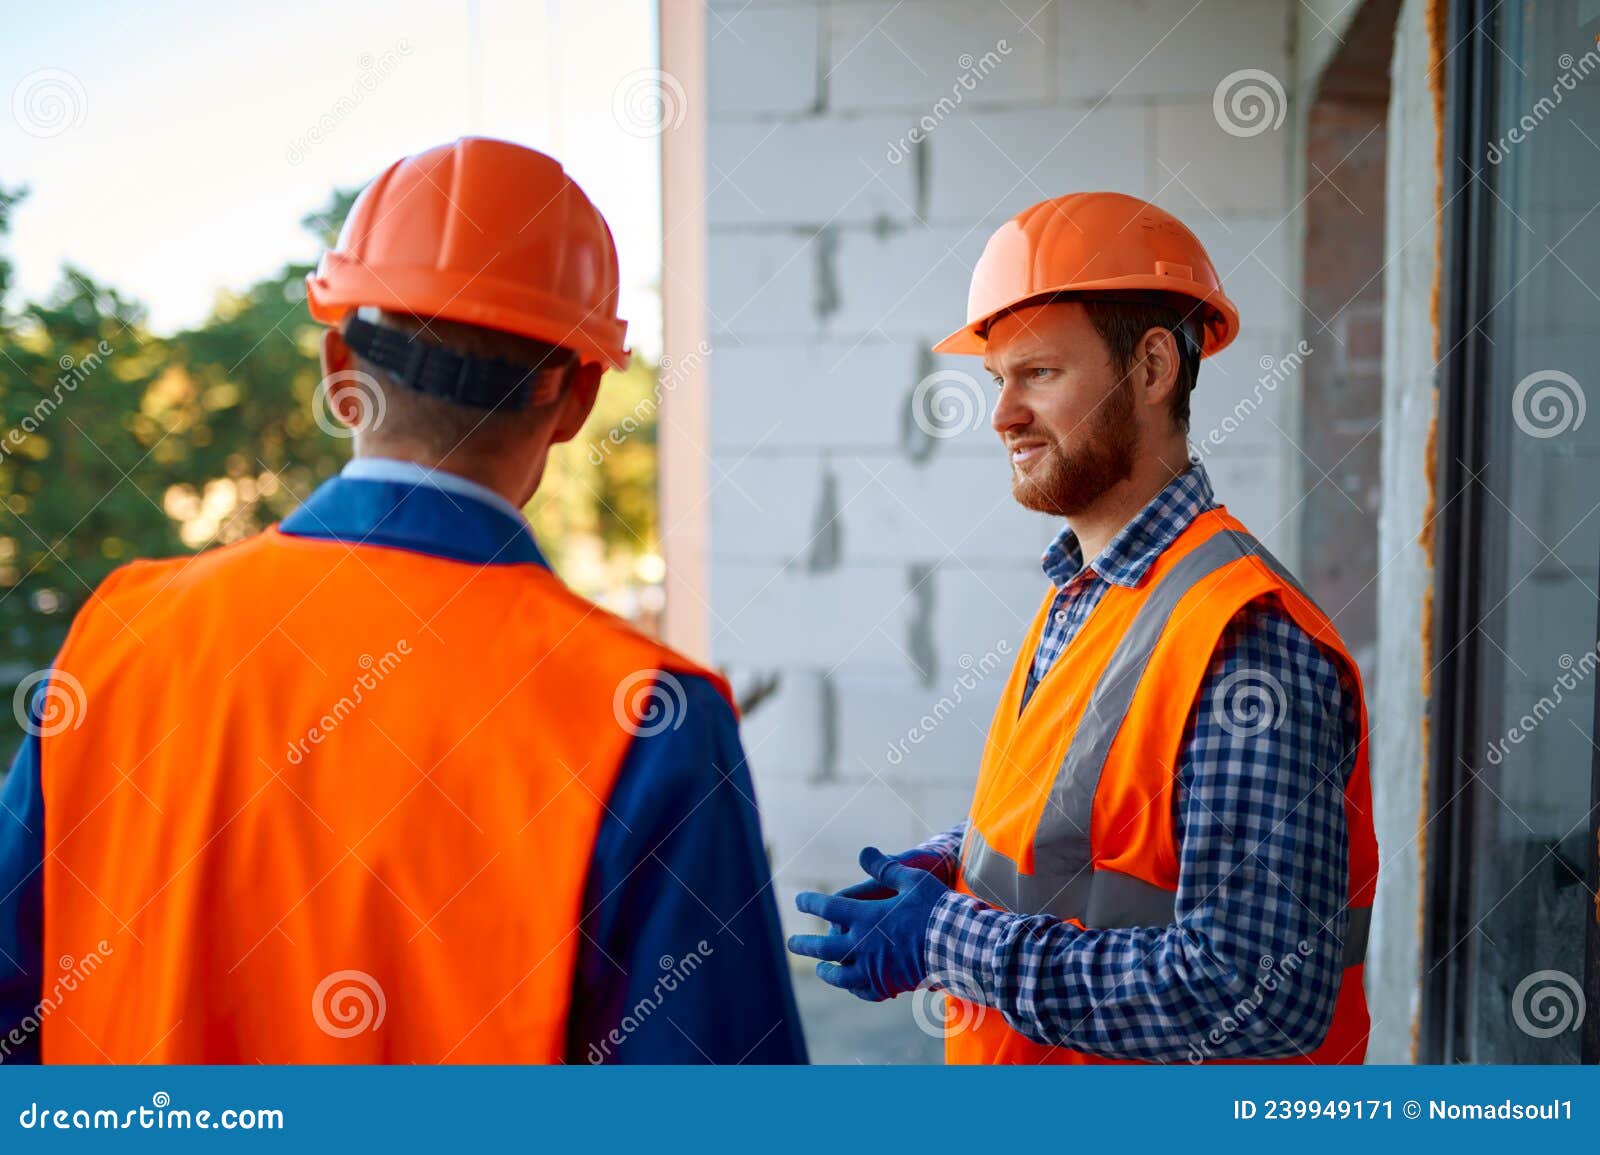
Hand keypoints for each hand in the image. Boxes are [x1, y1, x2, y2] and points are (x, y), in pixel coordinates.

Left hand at [787, 846, 947, 1001]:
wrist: (956, 945)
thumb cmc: (935, 909)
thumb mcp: (910, 880)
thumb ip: (884, 868)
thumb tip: (864, 852)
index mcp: (865, 916)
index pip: (827, 908)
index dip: (810, 903)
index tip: (799, 900)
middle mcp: (862, 945)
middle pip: (823, 948)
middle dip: (804, 944)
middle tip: (791, 943)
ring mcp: (873, 969)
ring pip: (839, 975)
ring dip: (827, 971)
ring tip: (820, 969)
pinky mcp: (888, 985)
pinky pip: (864, 990)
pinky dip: (855, 987)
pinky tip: (853, 985)